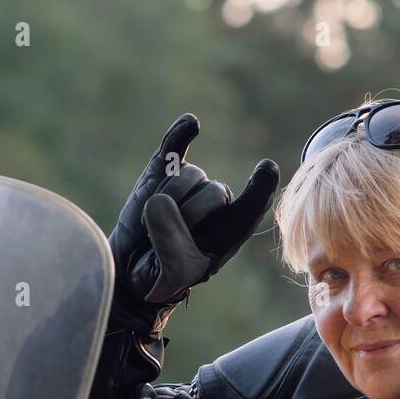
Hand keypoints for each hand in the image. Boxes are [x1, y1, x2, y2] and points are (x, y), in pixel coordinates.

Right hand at [109, 113, 279, 333]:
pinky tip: (191, 124)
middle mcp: (216, 203)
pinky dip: (181, 134)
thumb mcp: (172, 272)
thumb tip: (159, 201)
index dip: (261, 188)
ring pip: (189, 175)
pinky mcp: (163, 170)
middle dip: (188, 215)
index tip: (268, 169)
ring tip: (151, 224)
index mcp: (230, 231)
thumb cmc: (162, 275)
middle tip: (166, 240)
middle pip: (214, 192)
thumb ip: (170, 242)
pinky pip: (175, 146)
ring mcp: (190, 183)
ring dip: (169, 198)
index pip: (253, 206)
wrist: (132, 268)